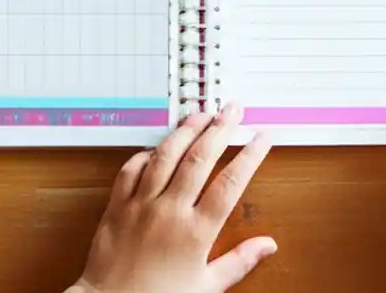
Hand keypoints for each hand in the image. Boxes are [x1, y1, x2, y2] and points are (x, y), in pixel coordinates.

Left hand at [69, 105, 274, 292]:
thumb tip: (267, 245)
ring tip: (200, 115)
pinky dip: (144, 155)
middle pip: (200, 159)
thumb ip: (239, 262)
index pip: (230, 183)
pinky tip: (156, 148)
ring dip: (185, 132)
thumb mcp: (206, 287)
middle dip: (220, 129)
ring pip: (166, 156)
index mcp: (196, 232)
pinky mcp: (117, 206)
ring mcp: (141, 205)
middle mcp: (170, 211)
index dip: (249, 156)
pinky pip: (131, 169)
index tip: (261, 138)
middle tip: (233, 110)